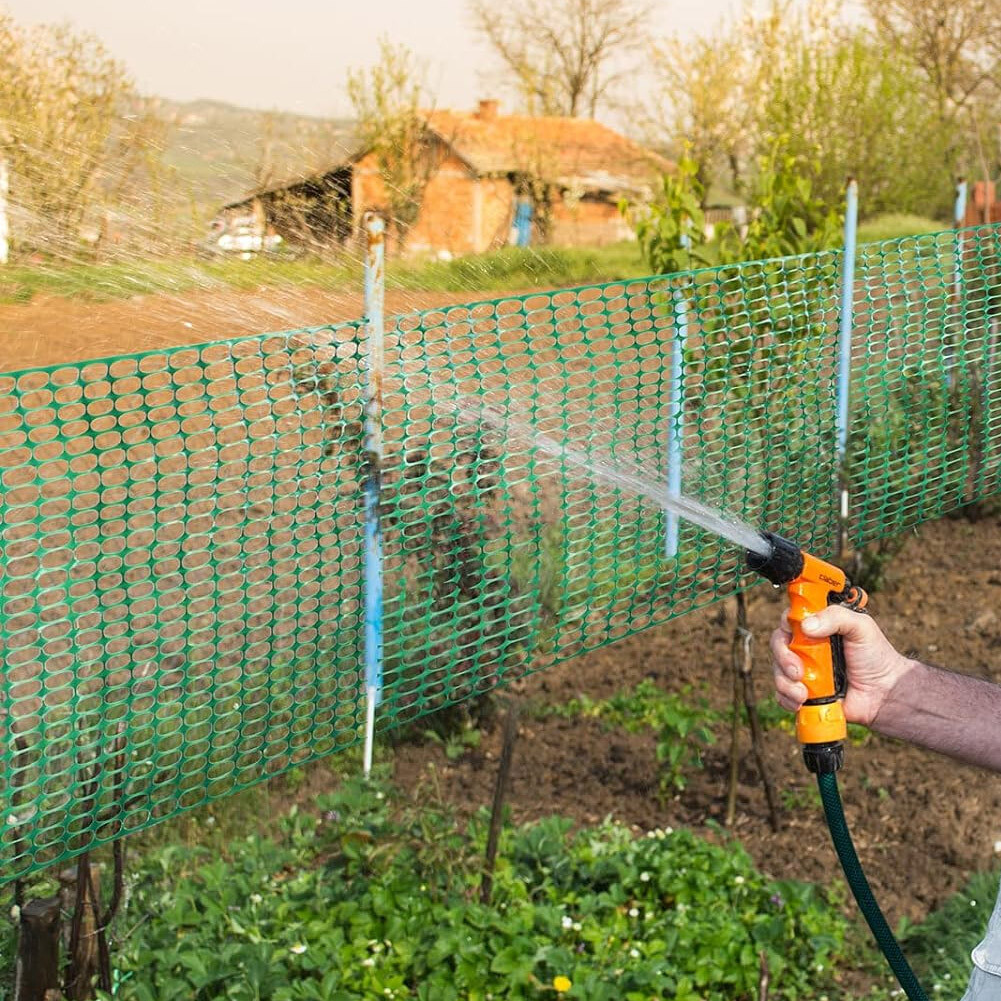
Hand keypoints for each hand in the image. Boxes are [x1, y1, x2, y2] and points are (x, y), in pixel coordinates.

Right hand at [770, 606, 914, 729]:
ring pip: (777, 671)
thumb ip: (836, 617)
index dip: (786, 627)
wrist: (885, 695)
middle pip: (778, 645)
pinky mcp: (804, 692)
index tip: (795, 636)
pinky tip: (800, 702)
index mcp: (818, 627)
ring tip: (804, 694)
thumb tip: (806, 627)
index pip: (789, 620)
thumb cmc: (876, 657)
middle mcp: (806, 647)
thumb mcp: (861, 627)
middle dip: (783, 659)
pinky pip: (782, 694)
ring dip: (785, 683)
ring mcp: (804, 670)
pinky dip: (786, 699)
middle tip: (798, 672)